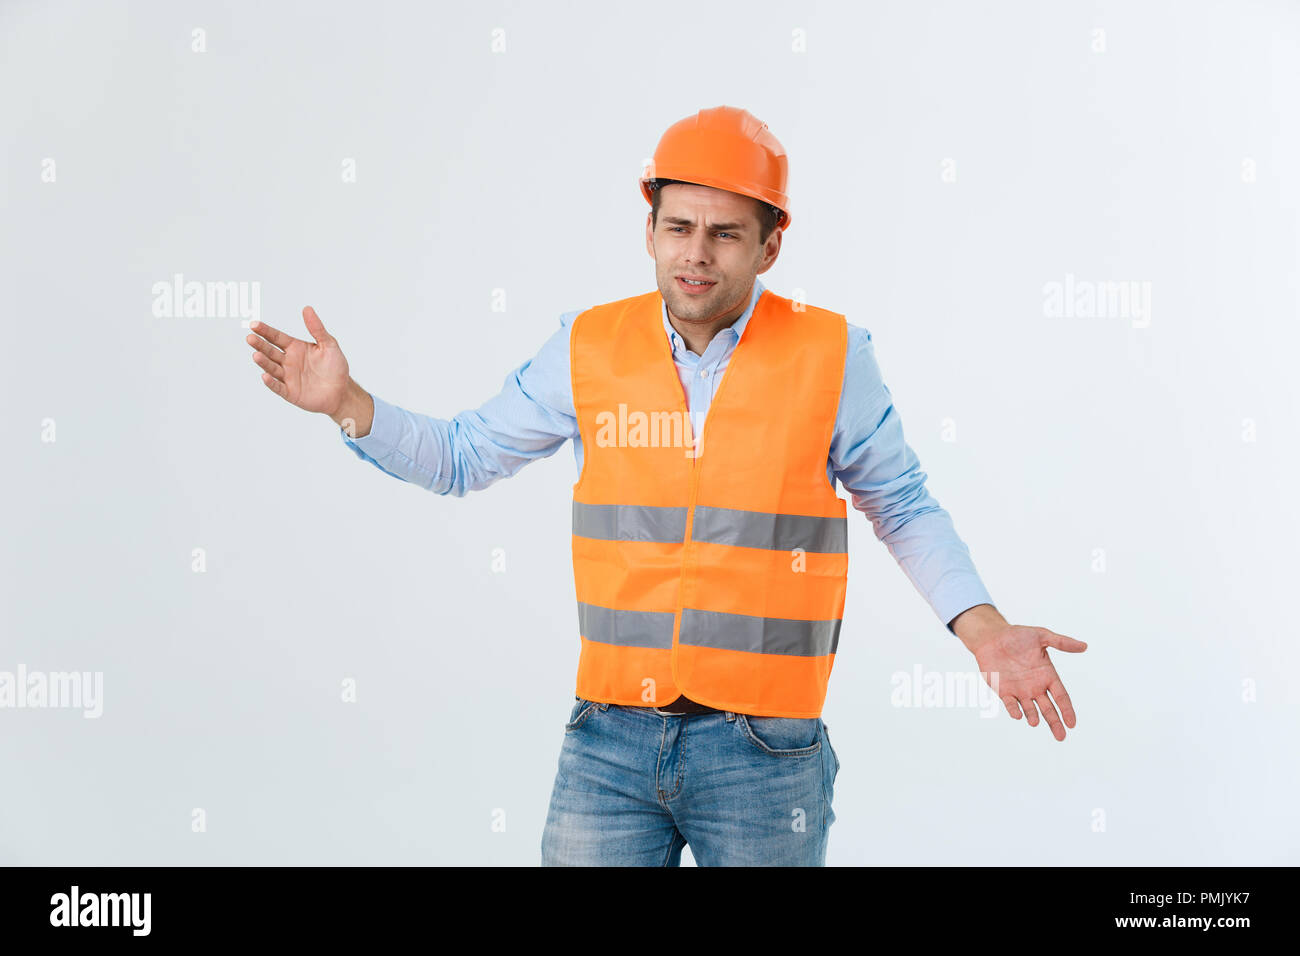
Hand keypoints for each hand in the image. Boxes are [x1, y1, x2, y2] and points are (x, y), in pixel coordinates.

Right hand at [246, 307, 350, 414]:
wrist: (342, 391)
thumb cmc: (335, 367)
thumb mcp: (329, 344)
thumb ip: (317, 328)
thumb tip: (307, 309)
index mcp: (295, 348)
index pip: (276, 337)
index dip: (265, 331)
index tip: (254, 324)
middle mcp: (288, 361)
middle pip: (270, 351)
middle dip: (260, 344)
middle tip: (250, 338)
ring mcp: (288, 377)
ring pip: (272, 368)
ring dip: (263, 362)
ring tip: (256, 355)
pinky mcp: (290, 392)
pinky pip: (278, 387)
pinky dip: (271, 383)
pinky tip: (265, 376)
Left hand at [969, 625, 1086, 740]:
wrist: (993, 637)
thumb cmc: (1018, 636)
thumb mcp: (1042, 636)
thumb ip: (1061, 642)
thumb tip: (1084, 646)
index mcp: (1047, 676)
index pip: (1061, 696)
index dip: (1067, 710)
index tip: (1072, 723)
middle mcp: (1035, 687)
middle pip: (1048, 709)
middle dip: (1054, 723)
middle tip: (1061, 737)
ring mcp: (1019, 690)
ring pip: (1029, 709)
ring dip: (1032, 716)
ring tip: (1034, 722)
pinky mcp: (1003, 691)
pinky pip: (1009, 704)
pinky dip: (1013, 710)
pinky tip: (1017, 715)